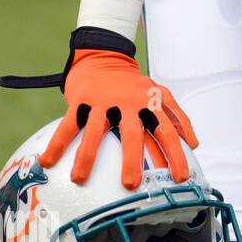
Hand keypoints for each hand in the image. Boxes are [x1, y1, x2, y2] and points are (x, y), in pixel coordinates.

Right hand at [0, 27, 197, 188]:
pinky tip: (48, 161)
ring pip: (94, 131)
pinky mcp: (81, 100)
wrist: (105, 57)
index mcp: (150, 104)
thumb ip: (177, 117)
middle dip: (132, 160)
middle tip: (130, 184)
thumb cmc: (135, 85)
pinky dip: (57, 143)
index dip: (175, 155)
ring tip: (80, 179)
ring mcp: (103, 101)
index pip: (167, 132)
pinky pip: (67, 124)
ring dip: (87, 157)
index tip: (180, 177)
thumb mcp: (161, 95)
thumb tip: (193, 143)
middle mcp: (128, 103)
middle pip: (132, 134)